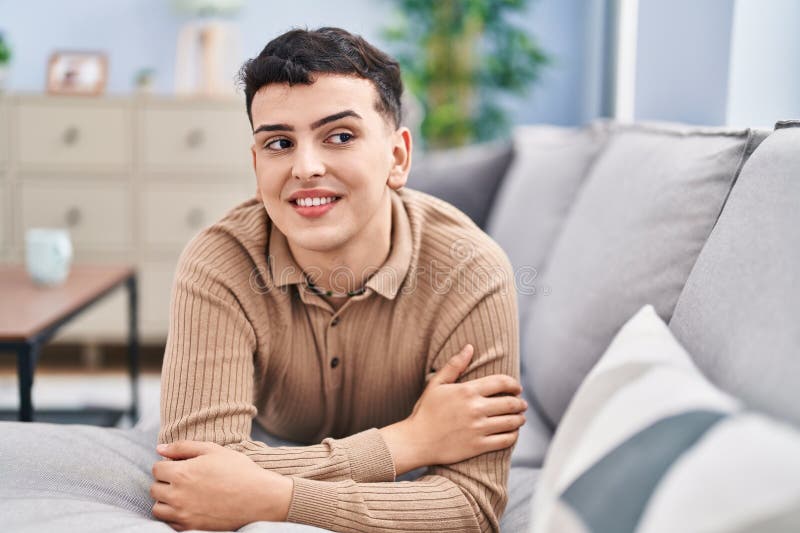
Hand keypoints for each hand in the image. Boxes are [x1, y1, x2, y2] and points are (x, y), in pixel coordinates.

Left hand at [150, 440, 292, 530]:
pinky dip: (174, 515)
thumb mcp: (213, 450)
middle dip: (165, 482)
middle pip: (155, 488)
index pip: (157, 469)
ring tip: (183, 494)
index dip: (168, 464)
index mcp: (182, 473)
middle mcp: (178, 495)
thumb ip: (183, 447)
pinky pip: (169, 522)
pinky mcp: (190, 527)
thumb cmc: (239, 470)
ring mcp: (183, 514)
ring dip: (166, 500)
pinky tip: (190, 507)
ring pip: (158, 508)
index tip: (181, 466)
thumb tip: (159, 448)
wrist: (260, 498)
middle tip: (184, 479)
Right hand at [380, 344, 526, 472]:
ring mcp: (478, 428)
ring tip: (520, 419)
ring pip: (511, 422)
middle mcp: (475, 408)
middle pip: (510, 403)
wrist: (416, 441)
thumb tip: (469, 347)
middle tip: (522, 405)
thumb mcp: (436, 384)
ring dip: (519, 419)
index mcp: (467, 391)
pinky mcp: (478, 446)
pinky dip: (513, 436)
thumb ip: (455, 365)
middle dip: (520, 404)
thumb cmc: (425, 411)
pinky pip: (505, 440)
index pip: (501, 382)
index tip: (517, 388)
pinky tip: (512, 433)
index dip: (514, 384)